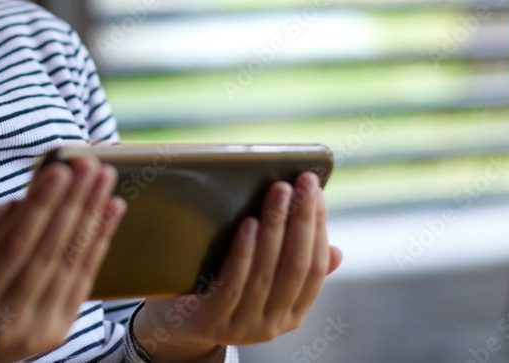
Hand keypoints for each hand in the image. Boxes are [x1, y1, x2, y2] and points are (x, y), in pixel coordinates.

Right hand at [0, 155, 126, 362]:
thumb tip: (21, 202)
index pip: (12, 247)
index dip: (38, 208)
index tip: (57, 171)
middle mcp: (6, 320)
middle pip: (48, 254)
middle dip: (72, 204)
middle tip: (89, 165)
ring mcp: (36, 330)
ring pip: (70, 265)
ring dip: (92, 217)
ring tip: (105, 179)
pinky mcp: (59, 331)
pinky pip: (83, 280)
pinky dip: (99, 242)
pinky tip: (110, 211)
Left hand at [132, 172, 342, 361]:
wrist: (173, 324)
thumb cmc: (219, 289)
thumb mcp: (259, 279)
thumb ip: (291, 266)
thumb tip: (336, 251)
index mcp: (292, 313)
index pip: (315, 267)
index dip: (318, 228)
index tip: (316, 192)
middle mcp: (274, 324)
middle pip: (295, 266)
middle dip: (301, 220)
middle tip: (302, 182)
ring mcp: (243, 327)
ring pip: (266, 273)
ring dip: (275, 228)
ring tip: (278, 193)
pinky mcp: (211, 324)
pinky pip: (232, 284)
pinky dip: (243, 253)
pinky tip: (248, 224)